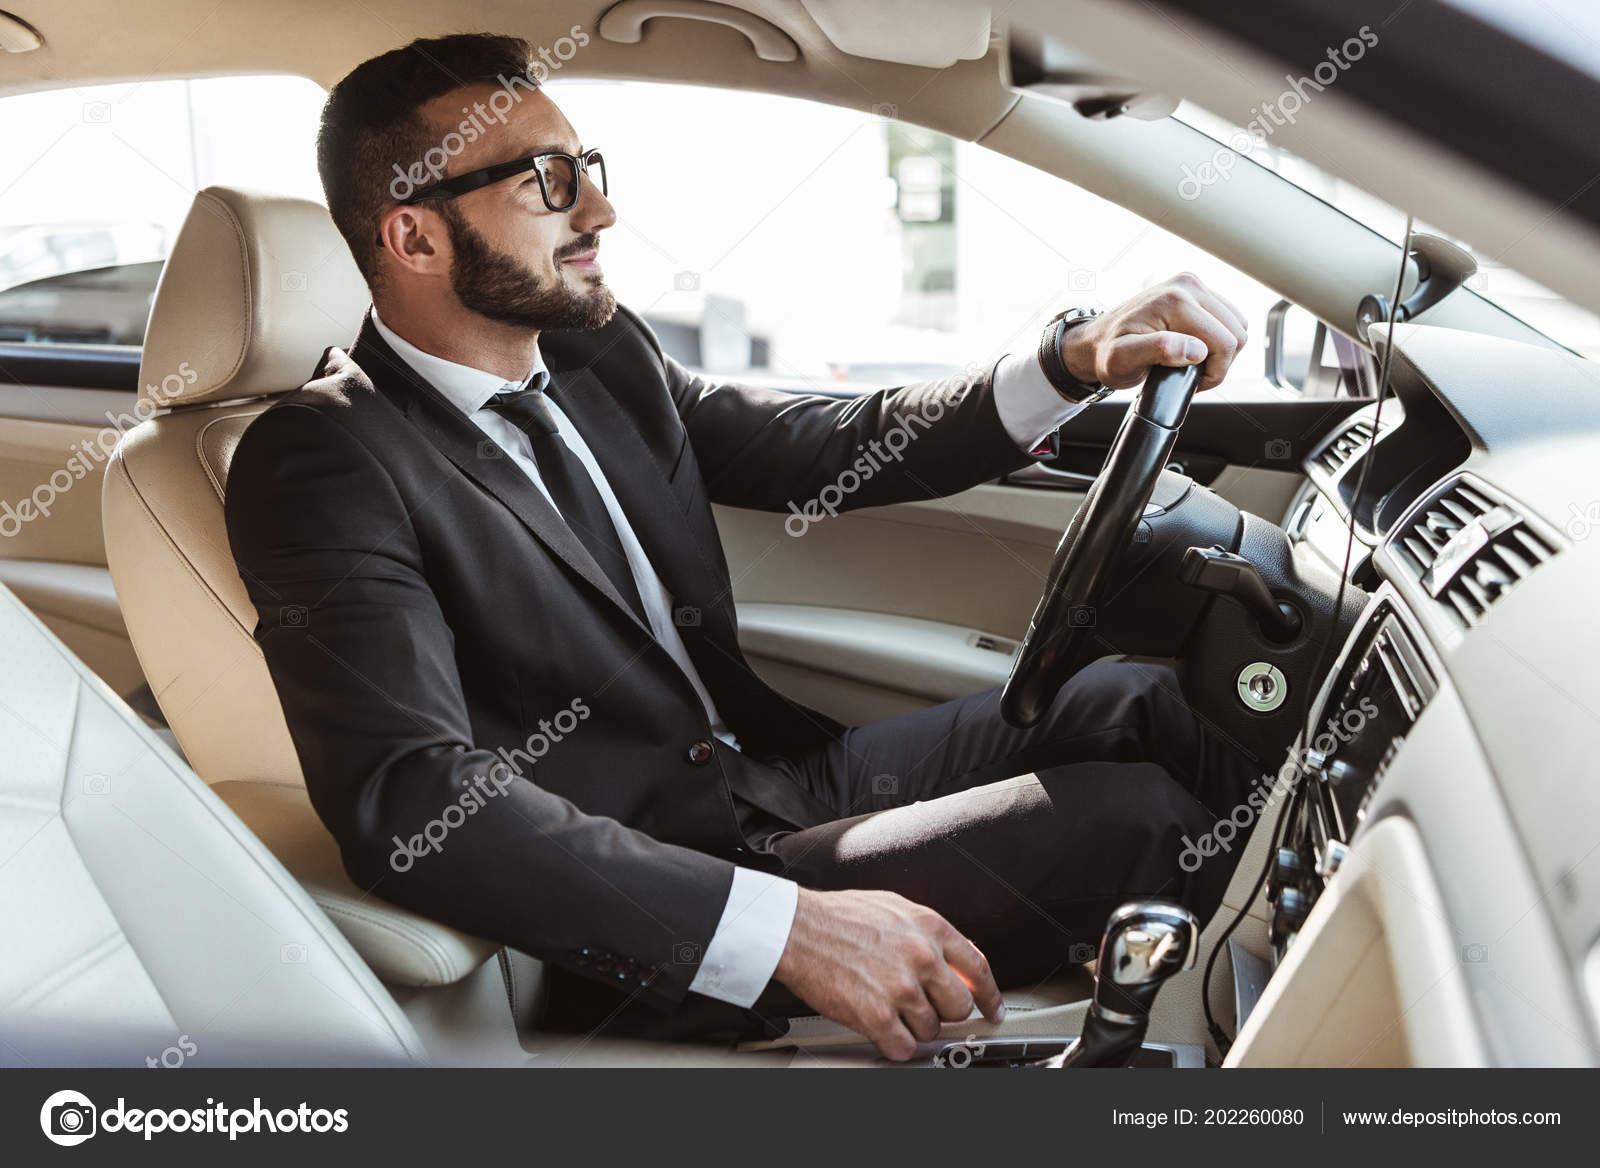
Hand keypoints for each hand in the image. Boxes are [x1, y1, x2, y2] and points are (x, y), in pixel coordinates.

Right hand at [773, 887, 1004, 1060]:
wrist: (798, 930)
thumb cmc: (839, 917)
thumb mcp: (896, 908)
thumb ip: (929, 933)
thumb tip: (954, 958)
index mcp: (930, 928)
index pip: (977, 968)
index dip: (989, 994)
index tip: (991, 1009)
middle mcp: (921, 957)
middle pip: (958, 1006)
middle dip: (942, 1011)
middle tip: (922, 1007)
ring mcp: (900, 988)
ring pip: (931, 1029)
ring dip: (913, 1026)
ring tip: (888, 1008)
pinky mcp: (876, 1016)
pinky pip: (904, 1047)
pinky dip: (895, 1044)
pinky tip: (881, 1029)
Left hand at [1061, 273, 1248, 391]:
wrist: (1096, 341)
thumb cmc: (1107, 354)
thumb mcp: (1123, 360)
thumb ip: (1159, 351)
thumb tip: (1195, 349)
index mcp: (1175, 301)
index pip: (1225, 342)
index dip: (1215, 372)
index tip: (1193, 383)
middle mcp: (1187, 285)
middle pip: (1237, 332)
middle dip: (1220, 361)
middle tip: (1193, 376)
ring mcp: (1192, 285)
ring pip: (1237, 325)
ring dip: (1221, 351)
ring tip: (1192, 364)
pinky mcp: (1195, 290)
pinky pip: (1227, 318)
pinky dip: (1218, 339)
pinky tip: (1195, 350)